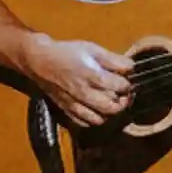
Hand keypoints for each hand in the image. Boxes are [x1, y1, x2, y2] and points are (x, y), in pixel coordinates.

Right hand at [18, 34, 134, 126]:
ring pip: (100, 119)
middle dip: (123, 102)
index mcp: (91, 76)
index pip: (119, 87)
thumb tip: (131, 67)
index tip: (128, 80)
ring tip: (111, 102)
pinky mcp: (67, 111)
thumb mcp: (92, 49)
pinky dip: (95, 119)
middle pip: (112, 107)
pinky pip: (85, 123)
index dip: (128, 85)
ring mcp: (75, 105)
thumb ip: (113, 59)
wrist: (40, 61)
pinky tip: (97, 109)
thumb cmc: (67, 52)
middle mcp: (84, 93)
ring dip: (109, 112)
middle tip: (124, 94)